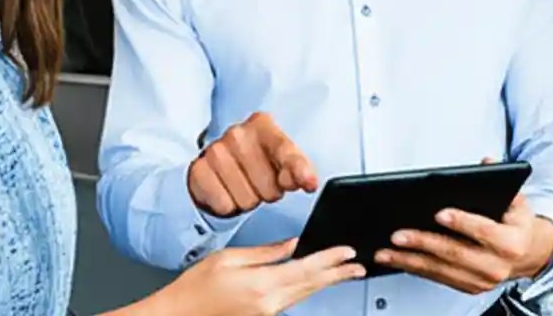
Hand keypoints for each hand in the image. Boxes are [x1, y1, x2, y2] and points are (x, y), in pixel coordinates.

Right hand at [161, 238, 364, 315]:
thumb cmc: (194, 288)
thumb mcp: (228, 258)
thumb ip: (265, 252)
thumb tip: (292, 244)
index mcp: (261, 285)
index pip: (306, 269)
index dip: (331, 259)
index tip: (347, 251)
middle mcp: (268, 304)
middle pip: (311, 286)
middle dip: (337, 274)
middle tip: (357, 266)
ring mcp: (266, 314)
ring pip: (303, 295)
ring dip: (325, 283)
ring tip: (342, 273)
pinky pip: (290, 301)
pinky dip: (306, 290)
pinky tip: (312, 283)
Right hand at [189, 112, 317, 216]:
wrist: (216, 168)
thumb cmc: (256, 162)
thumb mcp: (281, 159)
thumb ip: (296, 168)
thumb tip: (308, 181)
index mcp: (262, 125)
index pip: (285, 150)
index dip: (299, 169)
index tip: (310, 183)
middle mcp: (238, 134)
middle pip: (269, 185)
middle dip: (269, 191)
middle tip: (259, 182)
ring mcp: (215, 151)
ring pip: (248, 198)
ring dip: (248, 199)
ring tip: (243, 185)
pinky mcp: (199, 171)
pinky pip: (225, 204)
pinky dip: (228, 205)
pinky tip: (226, 190)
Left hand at [375, 192, 552, 294]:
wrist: (529, 255)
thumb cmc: (517, 225)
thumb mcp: (517, 200)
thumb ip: (502, 179)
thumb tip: (486, 162)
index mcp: (511, 242)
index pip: (484, 230)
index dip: (462, 222)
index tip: (439, 213)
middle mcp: (497, 266)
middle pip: (455, 253)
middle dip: (424, 243)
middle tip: (399, 234)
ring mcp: (482, 281)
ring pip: (441, 270)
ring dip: (410, 260)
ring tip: (386, 251)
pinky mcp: (469, 288)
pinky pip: (438, 278)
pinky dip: (415, 269)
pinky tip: (396, 260)